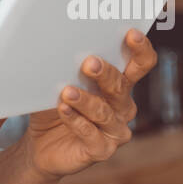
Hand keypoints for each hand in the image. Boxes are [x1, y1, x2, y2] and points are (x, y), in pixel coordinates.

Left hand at [19, 30, 157, 182]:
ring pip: (104, 112)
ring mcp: (115, 130)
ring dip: (86, 100)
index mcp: (119, 83)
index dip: (140, 49)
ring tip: (67, 92)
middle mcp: (123, 106)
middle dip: (106, 73)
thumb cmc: (54, 105)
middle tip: (90, 63)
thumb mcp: (58, 81)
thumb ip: (66, 66)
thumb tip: (60, 43)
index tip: (131, 34)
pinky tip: (63, 110)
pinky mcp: (102, 150)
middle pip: (121, 86)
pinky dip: (76, 121)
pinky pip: (92, 135)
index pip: (140, 64)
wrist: (42, 145)